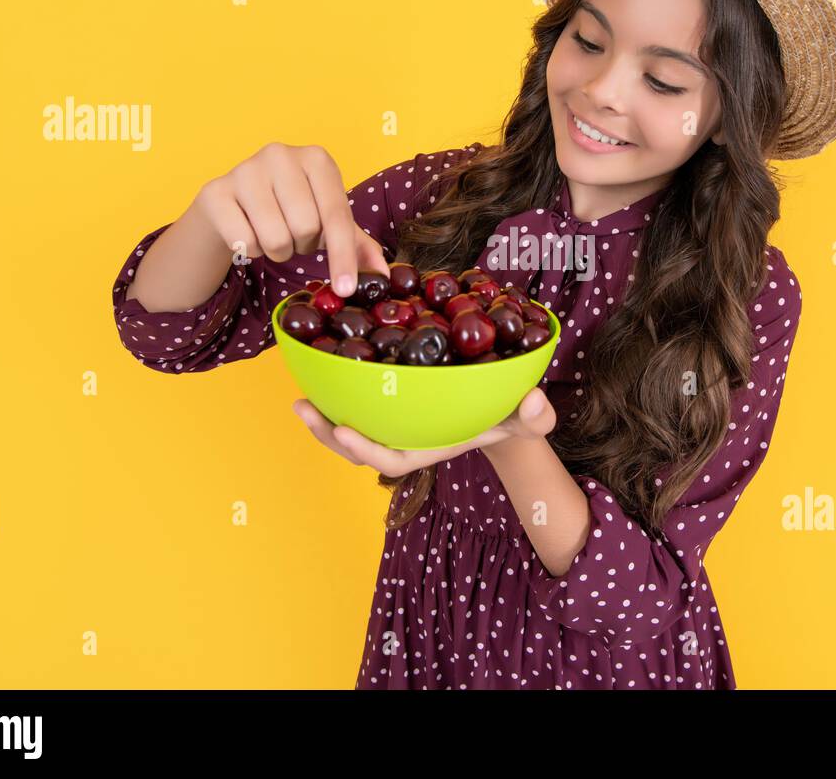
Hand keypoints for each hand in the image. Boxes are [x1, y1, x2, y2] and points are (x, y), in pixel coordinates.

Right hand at [192, 141, 387, 295]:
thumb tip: (385, 278)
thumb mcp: (327, 226)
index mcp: (317, 159)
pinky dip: (249, 251)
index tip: (346, 290)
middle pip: (305, 229)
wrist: (230, 207)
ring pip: (275, 239)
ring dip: (277, 251)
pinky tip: (246, 232)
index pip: (336, 216)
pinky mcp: (215, 191)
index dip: (342, 258)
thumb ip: (358, 248)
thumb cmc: (288, 212)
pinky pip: (243, 243)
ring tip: (272, 233)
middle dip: (303, 246)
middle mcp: (280, 154)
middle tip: (295, 236)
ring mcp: (244, 169)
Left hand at [291, 387, 556, 476]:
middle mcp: (408, 440)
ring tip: (299, 398)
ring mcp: (396, 427)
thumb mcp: (527, 416)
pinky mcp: (390, 409)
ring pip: (352, 432)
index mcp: (431, 447)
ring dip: (323, 418)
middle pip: (360, 449)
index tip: (342, 427)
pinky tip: (319, 376)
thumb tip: (535, 401)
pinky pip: (358, 408)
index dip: (365, 449)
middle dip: (329, 434)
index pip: (393, 459)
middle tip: (303, 406)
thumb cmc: (511, 415)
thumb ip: (534, 415)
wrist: (502, 409)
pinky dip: (338, 397)